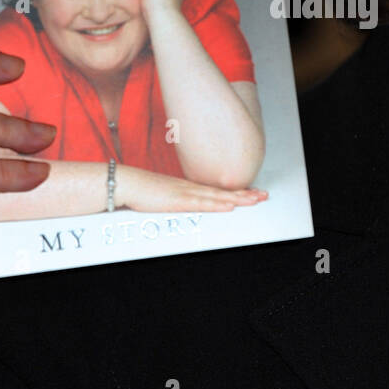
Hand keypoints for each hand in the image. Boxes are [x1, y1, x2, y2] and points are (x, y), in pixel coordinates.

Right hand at [113, 163, 267, 212]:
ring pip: (217, 197)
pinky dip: (217, 204)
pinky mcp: (177, 201)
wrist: (125, 182)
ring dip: (237, 199)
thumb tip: (183, 203)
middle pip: (222, 192)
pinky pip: (201, 203)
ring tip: (255, 200)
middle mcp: (190, 188)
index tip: (251, 193)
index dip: (236, 192)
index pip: (217, 190)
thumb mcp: (163, 195)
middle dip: (244, 194)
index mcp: (188, 188)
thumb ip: (175, 198)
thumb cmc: (141, 190)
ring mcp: (185, 193)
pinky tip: (229, 206)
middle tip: (263, 195)